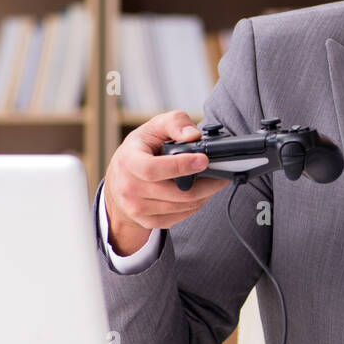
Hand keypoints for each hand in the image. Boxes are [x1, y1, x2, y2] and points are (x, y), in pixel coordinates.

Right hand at [103, 110, 229, 255]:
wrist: (120, 178)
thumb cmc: (141, 149)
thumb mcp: (155, 127)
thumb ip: (176, 123)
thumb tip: (193, 135)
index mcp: (128, 161)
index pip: (153, 169)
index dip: (181, 166)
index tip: (204, 160)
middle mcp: (129, 187)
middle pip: (176, 193)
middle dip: (206, 184)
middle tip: (222, 174)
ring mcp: (136, 208)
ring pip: (182, 207)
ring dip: (204, 195)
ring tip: (212, 182)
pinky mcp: (146, 221)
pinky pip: (179, 217)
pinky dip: (195, 206)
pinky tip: (198, 194)